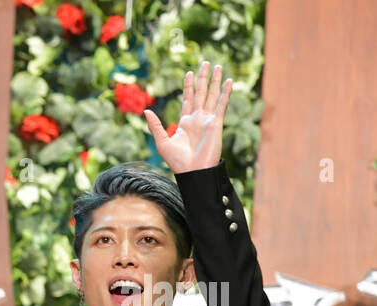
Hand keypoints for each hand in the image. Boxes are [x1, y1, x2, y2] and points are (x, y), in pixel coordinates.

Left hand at [144, 60, 230, 174]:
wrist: (192, 172)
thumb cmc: (177, 161)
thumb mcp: (162, 141)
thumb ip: (155, 125)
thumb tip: (146, 111)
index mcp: (186, 122)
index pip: (188, 99)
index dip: (189, 86)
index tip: (189, 73)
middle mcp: (198, 118)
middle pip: (202, 93)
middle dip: (203, 78)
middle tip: (205, 63)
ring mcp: (208, 119)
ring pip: (213, 95)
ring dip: (216, 81)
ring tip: (218, 66)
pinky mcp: (216, 123)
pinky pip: (222, 104)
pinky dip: (226, 92)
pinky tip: (230, 81)